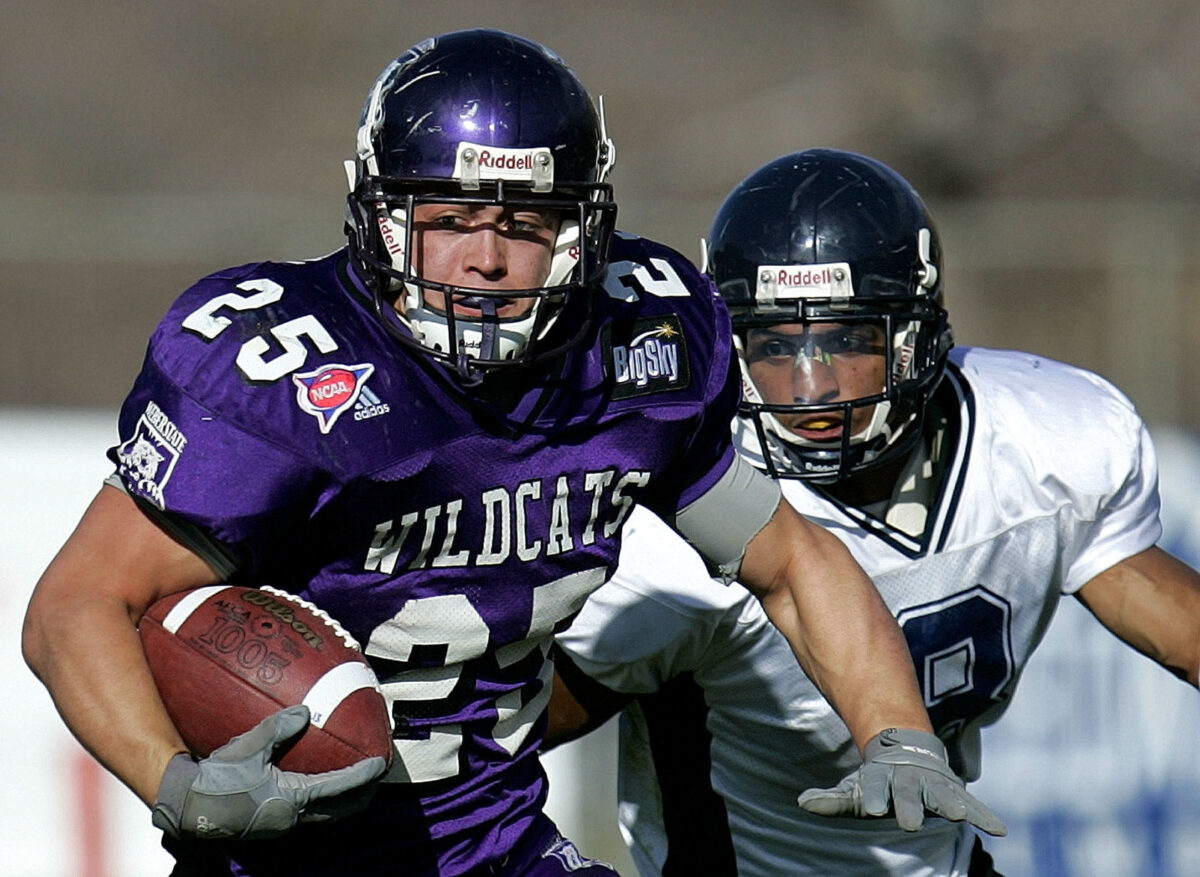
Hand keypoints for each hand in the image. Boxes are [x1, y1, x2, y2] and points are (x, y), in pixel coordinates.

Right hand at [151, 705, 387, 839]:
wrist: (187, 807)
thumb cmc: (216, 778)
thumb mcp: (249, 747)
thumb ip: (278, 728)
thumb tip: (305, 711)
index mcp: (291, 800)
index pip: (339, 788)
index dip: (362, 776)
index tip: (380, 764)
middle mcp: (291, 818)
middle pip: (339, 810)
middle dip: (361, 794)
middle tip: (376, 776)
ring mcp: (280, 824)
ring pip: (324, 815)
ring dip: (343, 800)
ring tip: (355, 783)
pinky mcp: (270, 824)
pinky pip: (306, 813)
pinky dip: (322, 801)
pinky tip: (317, 786)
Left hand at [796, 728, 1006, 835]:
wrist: (906, 754)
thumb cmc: (876, 782)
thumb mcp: (852, 791)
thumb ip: (830, 800)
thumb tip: (802, 802)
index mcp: (882, 777)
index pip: (876, 786)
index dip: (874, 796)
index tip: (873, 809)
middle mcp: (910, 779)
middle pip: (909, 792)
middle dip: (909, 804)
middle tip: (910, 822)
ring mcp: (934, 784)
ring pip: (942, 794)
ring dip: (950, 804)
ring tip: (958, 814)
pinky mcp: (955, 793)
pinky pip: (973, 806)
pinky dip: (985, 816)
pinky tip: (1000, 830)